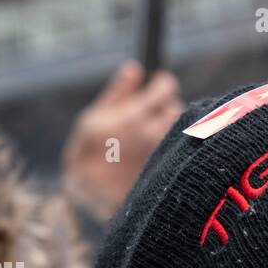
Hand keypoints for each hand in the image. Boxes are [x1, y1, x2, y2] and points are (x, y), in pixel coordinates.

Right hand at [61, 60, 183, 221]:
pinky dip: (170, 144)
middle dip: (166, 105)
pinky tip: (150, 151)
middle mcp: (154, 135)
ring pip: (179, 129)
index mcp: (135, 117)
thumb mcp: (94, 117)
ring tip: (148, 133)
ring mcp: (163, 153)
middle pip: (176, 107)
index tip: (158, 84)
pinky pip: (177, 149)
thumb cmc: (87, 155)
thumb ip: (119, 92)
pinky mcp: (168, 168)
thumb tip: (135, 68)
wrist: (92, 199)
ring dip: (169, 126)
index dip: (163, 83)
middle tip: (150, 112)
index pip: (166, 87)